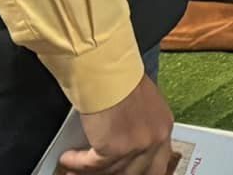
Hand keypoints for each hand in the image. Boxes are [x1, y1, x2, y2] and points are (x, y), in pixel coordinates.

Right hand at [60, 74, 176, 174]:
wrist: (105, 67)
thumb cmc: (118, 75)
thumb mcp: (142, 102)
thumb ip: (141, 125)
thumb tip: (125, 140)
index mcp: (164, 126)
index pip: (158, 163)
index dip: (140, 171)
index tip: (125, 172)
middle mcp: (155, 139)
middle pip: (136, 172)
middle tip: (99, 173)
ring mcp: (136, 146)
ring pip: (112, 171)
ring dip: (90, 171)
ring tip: (74, 169)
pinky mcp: (113, 149)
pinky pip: (92, 165)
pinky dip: (77, 163)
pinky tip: (68, 159)